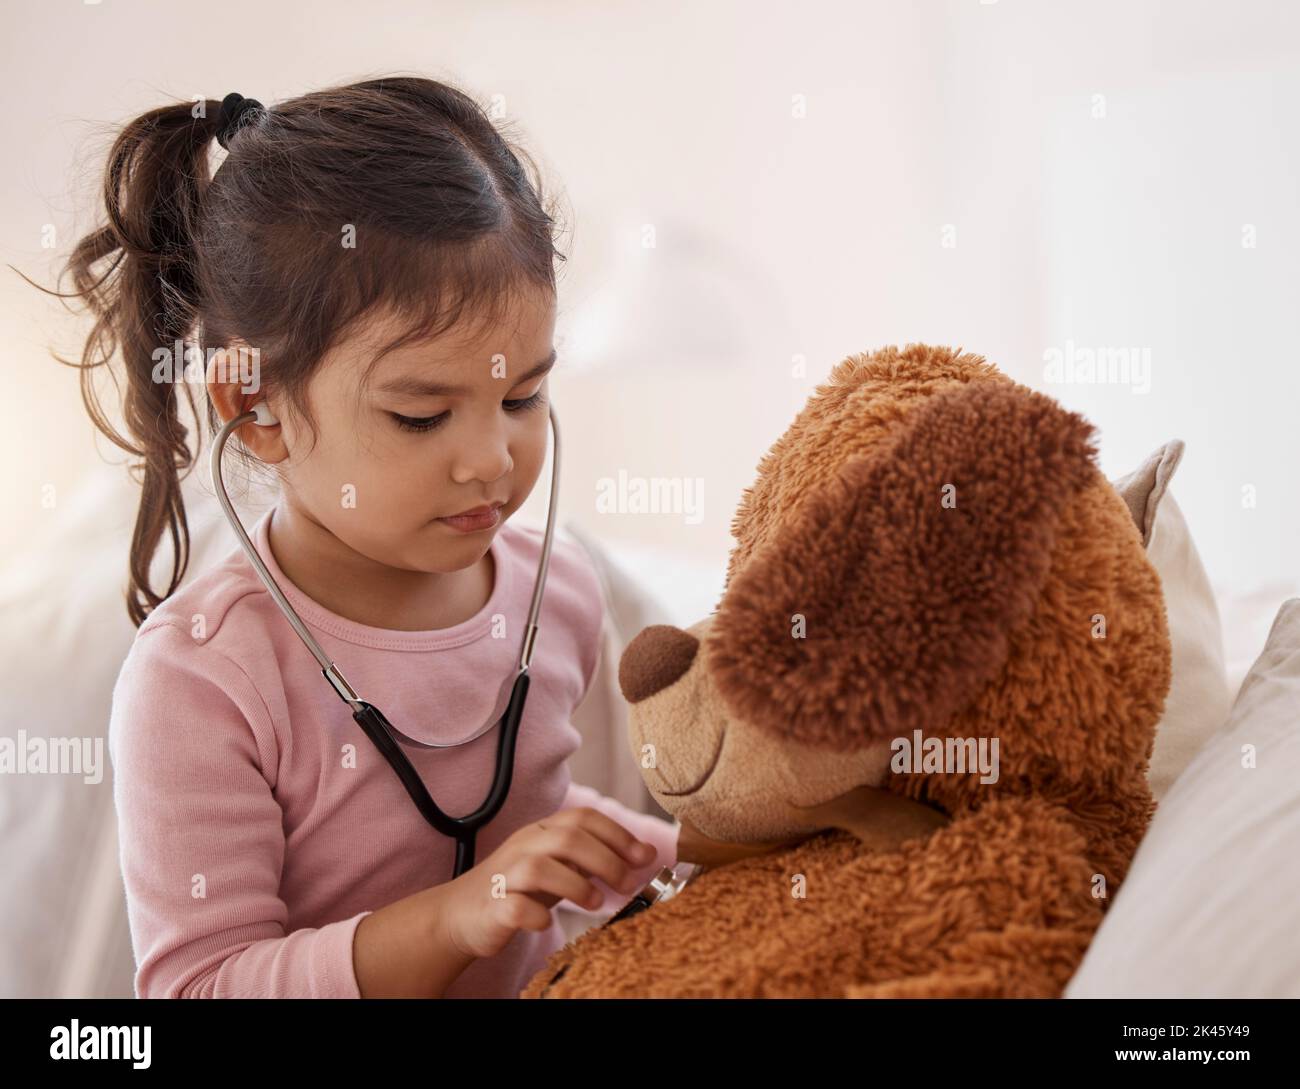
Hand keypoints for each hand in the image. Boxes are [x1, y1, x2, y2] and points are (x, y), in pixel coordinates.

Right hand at [436, 807, 657, 959]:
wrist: (463, 913)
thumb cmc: (523, 887)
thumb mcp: (563, 866)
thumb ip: (600, 856)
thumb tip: (648, 853)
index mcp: (543, 831)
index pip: (584, 818)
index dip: (618, 834)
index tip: (645, 857)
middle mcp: (524, 845)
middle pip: (568, 838)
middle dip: (605, 859)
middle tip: (626, 884)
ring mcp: (505, 875)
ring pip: (539, 867)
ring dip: (575, 884)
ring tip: (596, 903)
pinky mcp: (492, 906)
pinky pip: (514, 906)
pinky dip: (536, 915)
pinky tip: (547, 922)